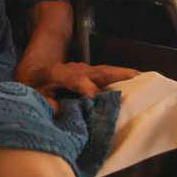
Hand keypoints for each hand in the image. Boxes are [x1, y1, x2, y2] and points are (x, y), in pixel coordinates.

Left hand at [19, 61, 138, 111]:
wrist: (34, 67)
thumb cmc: (32, 83)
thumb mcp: (30, 92)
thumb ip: (41, 100)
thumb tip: (55, 109)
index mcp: (56, 73)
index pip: (72, 77)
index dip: (83, 85)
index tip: (93, 96)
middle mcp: (73, 70)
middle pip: (96, 71)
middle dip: (116, 75)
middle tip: (138, 79)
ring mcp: (84, 71)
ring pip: (106, 72)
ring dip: (125, 76)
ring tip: (146, 80)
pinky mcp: (90, 75)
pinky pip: (107, 77)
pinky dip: (123, 79)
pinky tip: (139, 83)